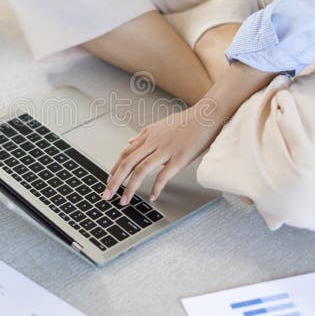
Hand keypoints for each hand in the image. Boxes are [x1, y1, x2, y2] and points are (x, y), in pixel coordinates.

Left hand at [102, 100, 223, 204]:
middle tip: (107, 194)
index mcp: (149, 136)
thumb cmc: (187, 121)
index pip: (125, 154)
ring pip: (141, 169)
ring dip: (130, 187)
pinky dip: (156, 187)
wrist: (208, 115)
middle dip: (114, 181)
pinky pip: (164, 175)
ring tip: (124, 200)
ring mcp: (166, 150)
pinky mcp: (180, 158)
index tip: (108, 181)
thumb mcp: (160, 124)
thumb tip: (129, 142)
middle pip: (127, 163)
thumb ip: (143, 134)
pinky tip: (152, 196)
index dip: (114, 169)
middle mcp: (154, 142)